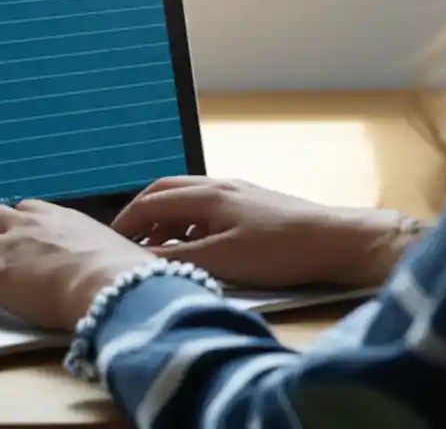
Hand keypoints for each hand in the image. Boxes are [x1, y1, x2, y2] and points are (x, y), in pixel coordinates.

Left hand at [0, 200, 154, 329]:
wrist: (113, 285)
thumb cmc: (126, 275)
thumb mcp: (120, 254)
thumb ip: (110, 257)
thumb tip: (127, 269)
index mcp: (61, 219)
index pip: (26, 209)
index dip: (11, 219)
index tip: (8, 227)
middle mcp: (30, 226)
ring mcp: (9, 249)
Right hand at [111, 177, 420, 287]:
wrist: (336, 240)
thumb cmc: (280, 251)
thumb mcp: (222, 260)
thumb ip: (178, 258)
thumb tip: (138, 260)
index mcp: (207, 195)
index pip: (150, 202)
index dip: (126, 222)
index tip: (110, 242)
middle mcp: (219, 186)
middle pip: (165, 191)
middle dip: (141, 214)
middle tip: (127, 240)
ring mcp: (238, 192)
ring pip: (187, 199)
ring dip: (166, 220)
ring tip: (158, 248)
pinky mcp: (254, 204)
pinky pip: (208, 207)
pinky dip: (189, 223)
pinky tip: (196, 246)